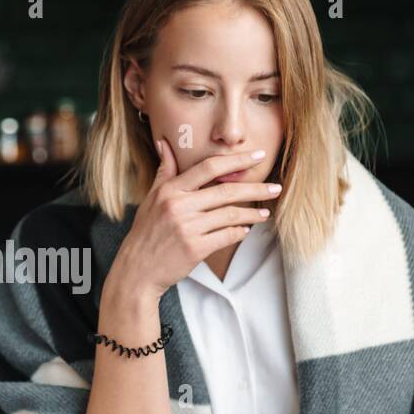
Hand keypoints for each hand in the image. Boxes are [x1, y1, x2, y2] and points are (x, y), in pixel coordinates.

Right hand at [105, 137, 279, 302]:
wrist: (137, 269)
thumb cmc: (146, 231)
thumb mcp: (152, 198)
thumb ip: (165, 171)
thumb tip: (165, 144)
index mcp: (170, 190)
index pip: (209, 167)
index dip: (237, 160)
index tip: (258, 156)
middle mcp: (178, 206)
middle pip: (226, 191)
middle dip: (256, 188)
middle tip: (276, 188)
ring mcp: (187, 228)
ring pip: (230, 215)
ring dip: (252, 214)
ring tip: (264, 213)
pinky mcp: (194, 249)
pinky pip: (226, 236)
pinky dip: (239, 232)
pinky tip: (245, 230)